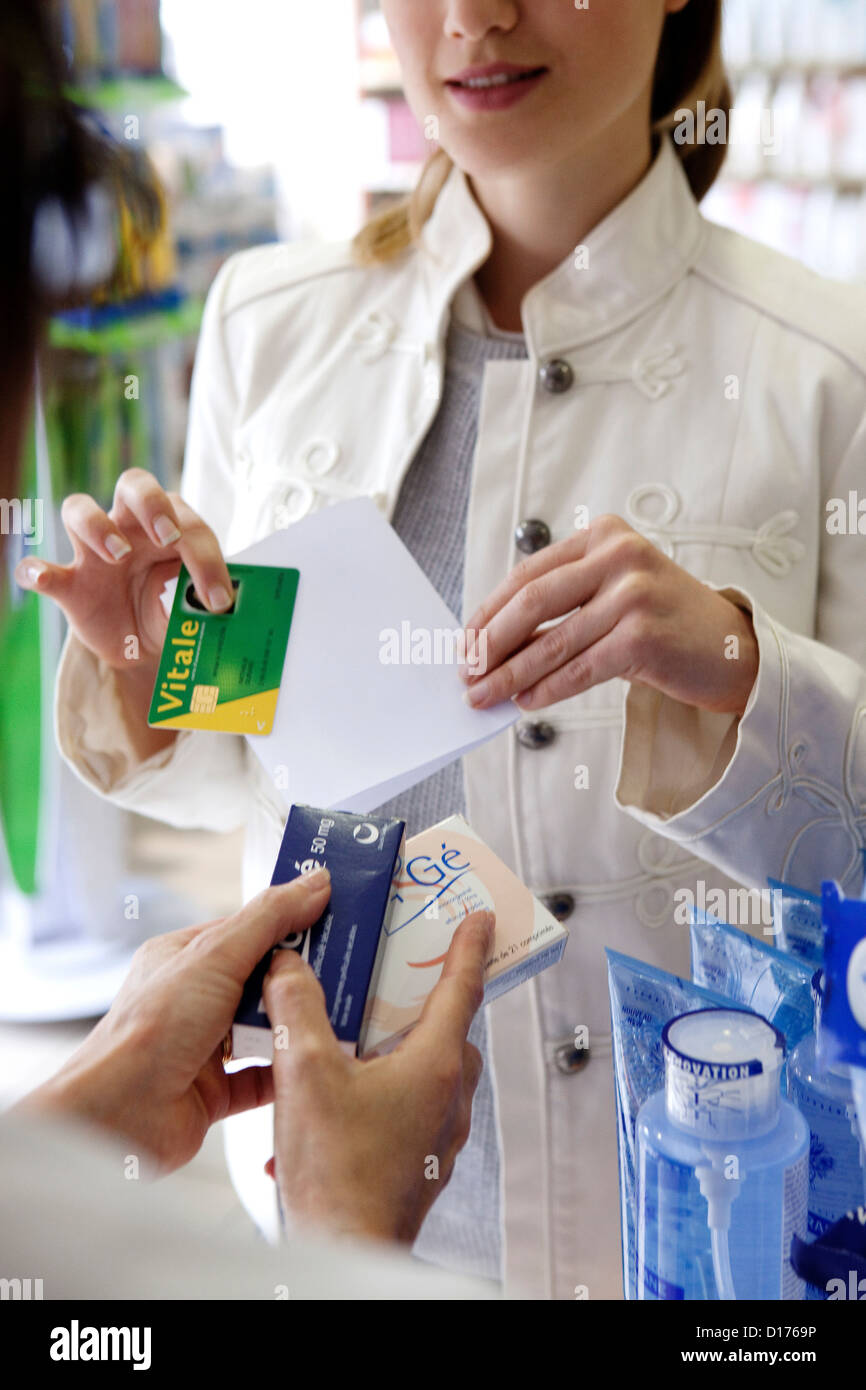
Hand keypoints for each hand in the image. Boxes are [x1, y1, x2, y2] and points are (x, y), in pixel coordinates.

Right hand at [14, 468, 233, 756]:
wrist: (144, 649)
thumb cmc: (173, 613)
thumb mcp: (193, 607)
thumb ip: (203, 599)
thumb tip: (226, 608)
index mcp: (171, 526)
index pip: (189, 525)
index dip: (206, 560)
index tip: (218, 600)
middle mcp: (131, 527)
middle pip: (134, 483)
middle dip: (152, 503)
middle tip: (167, 536)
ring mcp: (94, 553)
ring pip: (80, 508)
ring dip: (98, 526)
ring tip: (119, 556)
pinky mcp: (69, 584)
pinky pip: (41, 568)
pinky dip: (36, 570)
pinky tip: (42, 577)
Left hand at [19, 872, 332, 1173]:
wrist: (117, 1118)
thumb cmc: (150, 1030)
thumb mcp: (215, 958)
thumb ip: (268, 920)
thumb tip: (314, 883)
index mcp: (185, 958)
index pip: (249, 930)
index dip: (292, 923)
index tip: (338, 919)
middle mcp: (195, 999)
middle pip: (264, 979)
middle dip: (302, 977)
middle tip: (352, 969)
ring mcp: (206, 1047)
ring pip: (267, 1027)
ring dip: (298, 1024)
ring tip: (343, 1014)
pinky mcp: (217, 1092)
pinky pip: (266, 1076)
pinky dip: (290, 1070)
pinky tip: (320, 1061)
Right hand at [263, 909, 492, 1244]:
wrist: (343, 1251)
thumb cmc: (337, 1175)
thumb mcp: (305, 1072)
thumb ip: (298, 1008)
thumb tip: (289, 968)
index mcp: (434, 1066)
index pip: (461, 988)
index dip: (469, 947)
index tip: (481, 920)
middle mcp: (446, 1099)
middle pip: (446, 1032)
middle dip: (424, 1004)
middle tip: (399, 980)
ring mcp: (437, 1136)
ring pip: (426, 1074)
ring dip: (395, 1054)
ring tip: (348, 1047)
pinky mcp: (420, 1164)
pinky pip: (409, 1112)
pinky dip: (378, 1097)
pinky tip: (331, 1107)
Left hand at [461, 515, 758, 717]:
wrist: (732, 650)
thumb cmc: (666, 622)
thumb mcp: (613, 595)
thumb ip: (563, 607)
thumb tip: (496, 646)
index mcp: (604, 536)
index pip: (528, 573)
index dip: (490, 611)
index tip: (466, 642)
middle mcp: (619, 557)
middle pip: (532, 601)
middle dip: (491, 642)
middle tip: (466, 671)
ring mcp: (633, 594)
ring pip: (553, 641)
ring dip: (511, 674)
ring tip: (486, 695)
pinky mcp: (643, 636)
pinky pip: (580, 668)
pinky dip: (547, 688)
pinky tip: (526, 701)